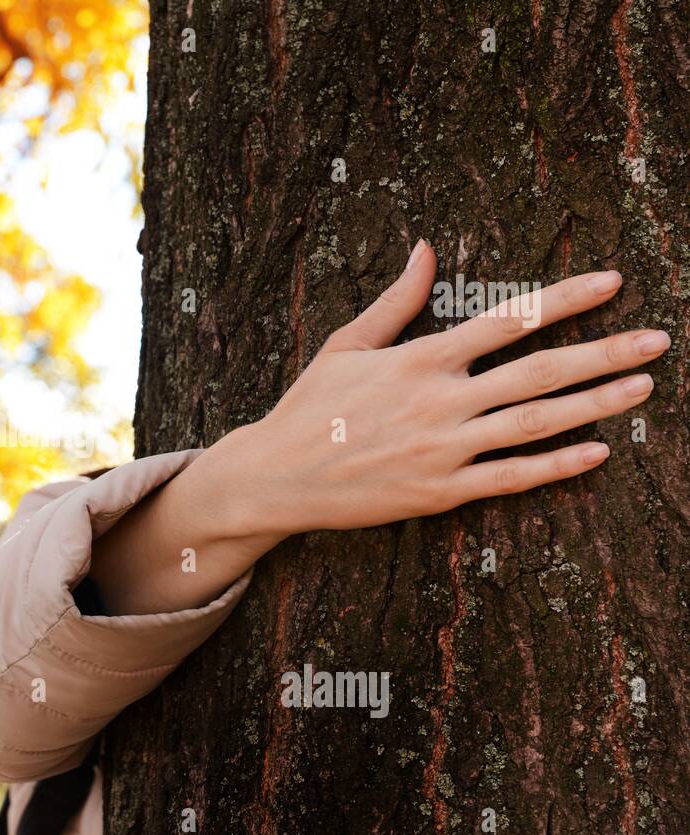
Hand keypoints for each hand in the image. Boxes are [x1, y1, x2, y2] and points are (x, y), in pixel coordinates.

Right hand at [90, 241, 666, 615]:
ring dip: (596, 404)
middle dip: (605, 352)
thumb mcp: (345, 345)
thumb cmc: (308, 408)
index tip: (613, 282)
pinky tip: (597, 452)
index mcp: (418, 360)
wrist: (275, 477)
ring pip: (535, 424)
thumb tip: (427, 248)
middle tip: (660, 340)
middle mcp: (439, 402)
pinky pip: (510, 478)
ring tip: (643, 388)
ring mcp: (443, 451)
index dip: (565, 298)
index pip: (506, 320)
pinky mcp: (439, 493)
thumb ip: (396, 300)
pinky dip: (556, 466)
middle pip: (539, 373)